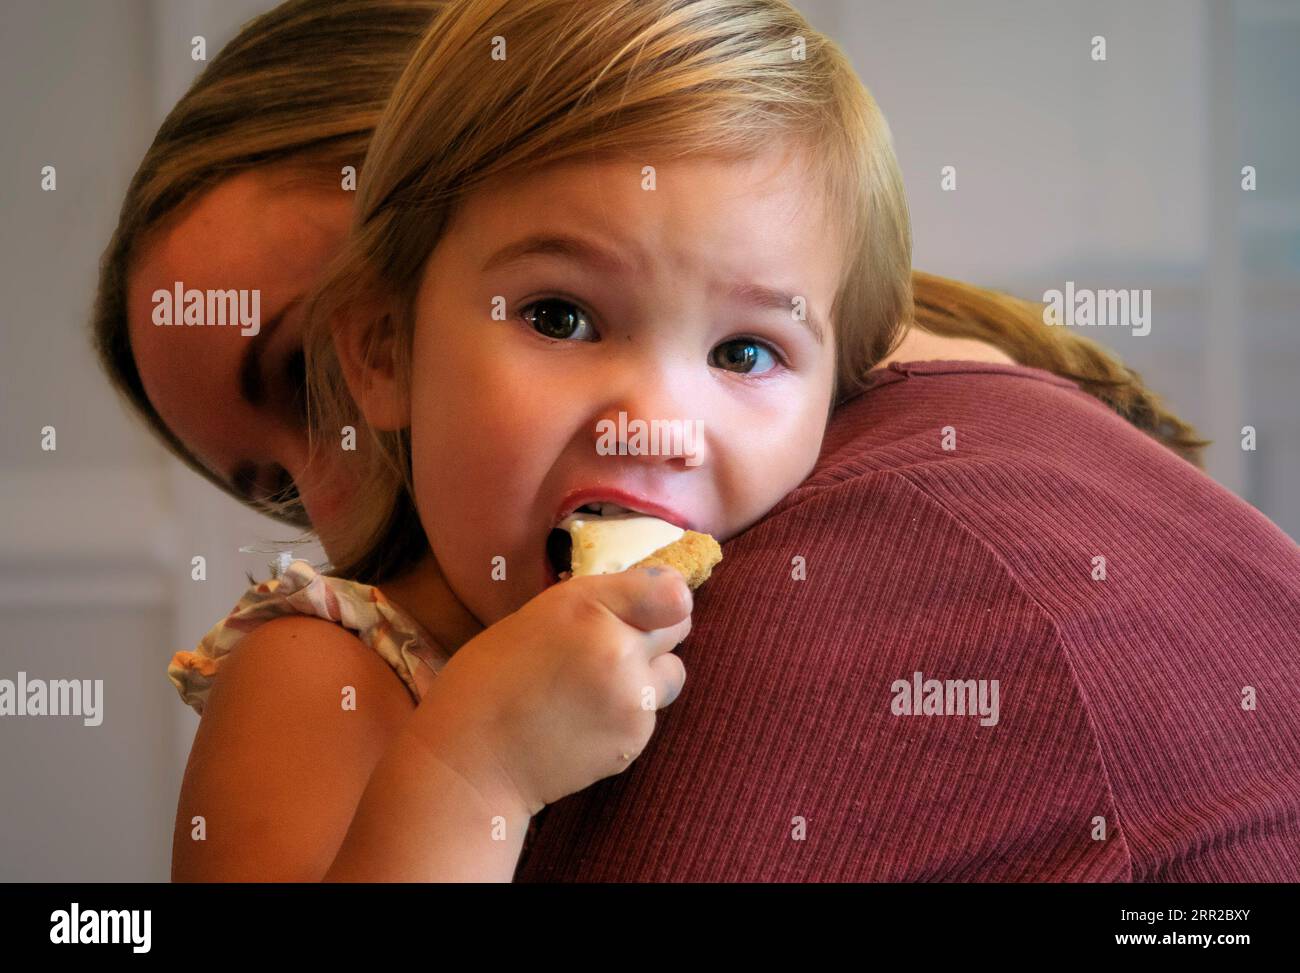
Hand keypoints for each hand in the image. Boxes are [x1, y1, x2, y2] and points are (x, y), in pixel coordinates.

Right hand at [411, 567, 692, 816]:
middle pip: (680, 625)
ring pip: (672, 673)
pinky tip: (587, 721)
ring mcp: (631, 696)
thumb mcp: (536, 617)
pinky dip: (628, 715)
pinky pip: (651, 713)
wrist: (472, 760)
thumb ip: (593, 608)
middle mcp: (617, 646)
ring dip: (648, 676)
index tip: (647, 605)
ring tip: (599, 689)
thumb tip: (637, 603)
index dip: (663, 597)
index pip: (671, 591)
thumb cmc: (488, 680)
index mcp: (586, 605)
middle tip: (618, 646)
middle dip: (656, 632)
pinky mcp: (635, 738)